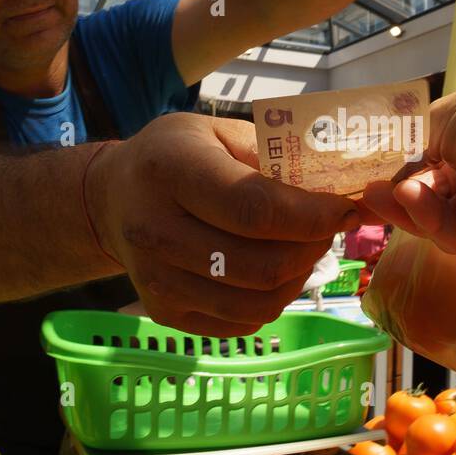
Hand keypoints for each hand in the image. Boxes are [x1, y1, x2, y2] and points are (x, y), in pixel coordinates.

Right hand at [91, 113, 359, 335]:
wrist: (111, 199)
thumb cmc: (175, 156)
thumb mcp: (216, 132)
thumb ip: (273, 157)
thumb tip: (343, 189)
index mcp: (171, 172)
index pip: (255, 210)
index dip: (312, 216)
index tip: (345, 209)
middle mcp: (156, 231)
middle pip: (261, 265)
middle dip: (312, 248)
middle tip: (327, 229)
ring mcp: (157, 281)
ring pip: (257, 303)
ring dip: (298, 278)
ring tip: (303, 249)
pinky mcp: (164, 314)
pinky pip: (241, 322)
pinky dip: (272, 301)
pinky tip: (273, 272)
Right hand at [359, 57, 455, 263]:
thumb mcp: (452, 116)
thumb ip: (417, 148)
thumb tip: (393, 177)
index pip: (436, 162)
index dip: (401, 168)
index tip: (365, 172)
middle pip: (435, 196)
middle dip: (397, 193)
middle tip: (361, 193)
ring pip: (442, 221)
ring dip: (409, 207)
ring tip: (378, 195)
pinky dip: (432, 220)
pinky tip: (411, 200)